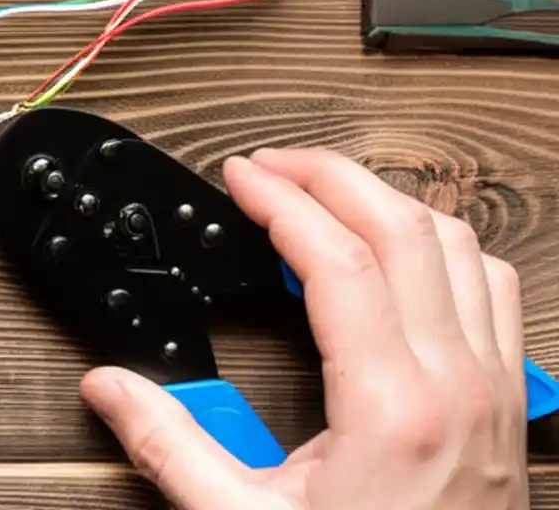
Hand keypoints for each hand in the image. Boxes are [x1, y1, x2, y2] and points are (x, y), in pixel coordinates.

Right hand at [81, 148, 526, 509]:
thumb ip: (168, 448)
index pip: (338, 260)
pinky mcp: (505, 406)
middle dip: (334, 176)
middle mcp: (456, 386)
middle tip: (275, 166)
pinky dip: (444, 248)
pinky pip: (492, 289)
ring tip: (329, 197)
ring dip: (391, 203)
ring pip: (461, 246)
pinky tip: (401, 257)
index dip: (282, 201)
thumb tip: (108, 387)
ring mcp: (492, 391)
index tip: (242, 178)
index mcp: (392, 408)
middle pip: (406, 228)